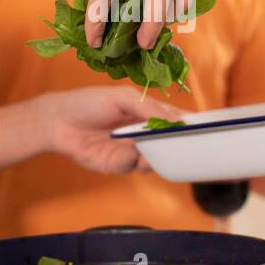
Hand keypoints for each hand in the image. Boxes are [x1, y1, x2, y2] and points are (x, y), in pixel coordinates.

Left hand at [39, 88, 183, 174]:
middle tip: (185, 144)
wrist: (58, 121)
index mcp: (147, 113)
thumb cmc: (90, 102)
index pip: (175, 120)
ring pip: (154, 158)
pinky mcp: (118, 165)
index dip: (189, 125)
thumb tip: (175, 120)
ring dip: (156, 154)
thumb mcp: (122, 98)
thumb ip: (149, 108)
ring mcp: (132, 151)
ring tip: (153, 146)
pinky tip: (129, 152)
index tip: (205, 128)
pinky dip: (133, 160)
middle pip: (168, 143)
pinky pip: (133, 166)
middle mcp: (143, 134)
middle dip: (177, 144)